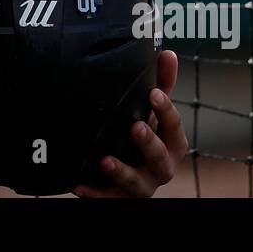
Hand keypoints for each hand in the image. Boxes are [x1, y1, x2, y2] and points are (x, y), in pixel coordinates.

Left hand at [72, 49, 186, 197]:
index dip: (166, 110)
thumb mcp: (151, 112)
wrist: (128, 175)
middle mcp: (161, 167)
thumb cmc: (143, 135)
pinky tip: (78, 185)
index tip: (153, 93)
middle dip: (149, 143)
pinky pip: (108, 199)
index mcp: (172, 144)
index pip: (174, 126)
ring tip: (105, 160)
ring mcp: (142, 185)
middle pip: (160, 158)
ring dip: (121, 172)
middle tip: (135, 127)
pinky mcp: (120, 198)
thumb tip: (168, 52)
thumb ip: (161, 84)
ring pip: (136, 184)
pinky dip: (94, 193)